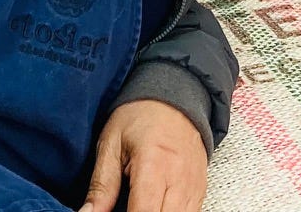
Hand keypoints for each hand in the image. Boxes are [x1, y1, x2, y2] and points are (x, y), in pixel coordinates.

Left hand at [80, 98, 207, 211]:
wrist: (173, 99)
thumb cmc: (140, 116)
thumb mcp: (110, 144)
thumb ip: (101, 186)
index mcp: (154, 165)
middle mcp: (179, 181)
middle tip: (124, 205)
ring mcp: (194, 188)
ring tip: (138, 203)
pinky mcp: (200, 193)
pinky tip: (154, 205)